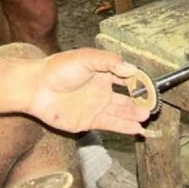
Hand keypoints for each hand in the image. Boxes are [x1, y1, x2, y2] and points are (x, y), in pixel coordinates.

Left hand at [26, 48, 150, 135]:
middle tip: (152, 105)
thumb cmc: (58, 69)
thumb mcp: (86, 58)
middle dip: (140, 102)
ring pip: (121, 112)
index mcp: (103, 73)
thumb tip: (131, 69)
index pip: (127, 77)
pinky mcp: (89, 121)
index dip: (139, 82)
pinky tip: (136, 129)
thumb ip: (109, 62)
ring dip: (134, 115)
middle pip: (127, 98)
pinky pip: (111, 125)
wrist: (35, 88)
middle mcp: (102, 90)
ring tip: (146, 116)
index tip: (151, 86)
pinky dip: (124, 127)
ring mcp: (96, 107)